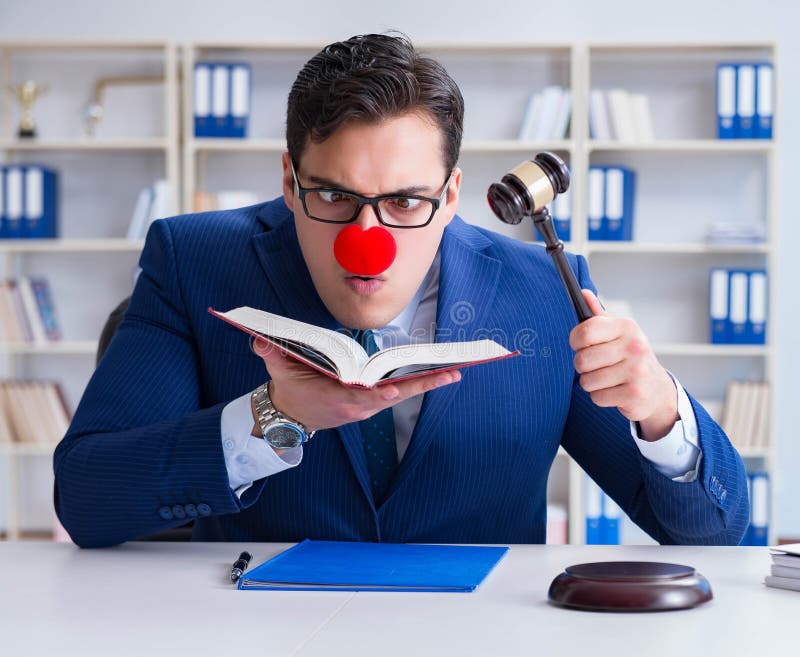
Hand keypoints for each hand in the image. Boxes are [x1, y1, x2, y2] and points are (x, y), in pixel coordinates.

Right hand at [251, 338, 460, 431]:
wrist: (291, 416)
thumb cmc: (290, 390)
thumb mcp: (278, 372)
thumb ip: (271, 354)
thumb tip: (261, 339)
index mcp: (339, 399)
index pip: (368, 396)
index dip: (388, 391)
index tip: (402, 386)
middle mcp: (359, 406)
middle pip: (395, 395)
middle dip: (423, 385)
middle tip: (453, 372)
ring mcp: (367, 407)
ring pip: (401, 394)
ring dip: (427, 383)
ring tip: (455, 371)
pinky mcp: (371, 403)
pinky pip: (398, 393)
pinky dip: (418, 384)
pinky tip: (439, 374)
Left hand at [569, 290, 677, 440]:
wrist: (655, 387)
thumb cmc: (629, 356)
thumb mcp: (617, 333)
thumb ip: (597, 314)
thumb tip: (583, 292)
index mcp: (627, 327)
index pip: (585, 331)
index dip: (575, 341)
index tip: (579, 344)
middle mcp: (634, 347)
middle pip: (582, 360)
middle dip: (583, 366)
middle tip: (596, 365)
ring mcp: (636, 371)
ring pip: (587, 381)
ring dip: (591, 383)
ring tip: (607, 378)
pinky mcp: (635, 394)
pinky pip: (597, 398)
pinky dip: (601, 396)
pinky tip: (615, 390)